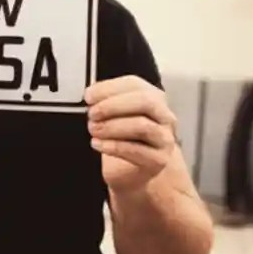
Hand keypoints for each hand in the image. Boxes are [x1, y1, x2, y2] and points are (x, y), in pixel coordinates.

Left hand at [84, 76, 177, 194]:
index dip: (109, 88)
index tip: (88, 96)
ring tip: (93, 129)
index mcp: (153, 97)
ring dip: (113, 126)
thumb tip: (90, 95)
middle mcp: (164, 116)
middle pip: (145, 101)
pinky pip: (137, 151)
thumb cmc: (124, 137)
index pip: (134, 84)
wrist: (135, 169)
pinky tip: (97, 144)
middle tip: (92, 113)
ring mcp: (164, 138)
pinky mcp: (159, 160)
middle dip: (113, 105)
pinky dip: (113, 146)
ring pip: (143, 126)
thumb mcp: (116, 115)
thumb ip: (106, 102)